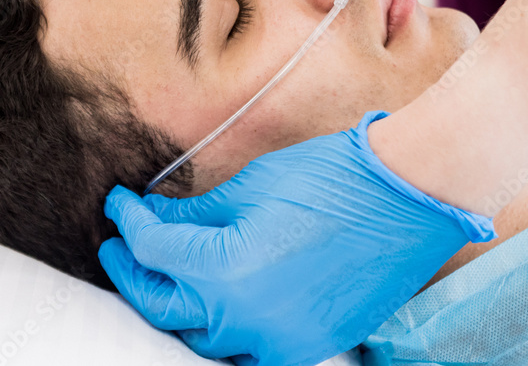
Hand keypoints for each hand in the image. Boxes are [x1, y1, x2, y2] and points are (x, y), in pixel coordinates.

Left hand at [98, 110, 495, 365]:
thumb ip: (193, 214)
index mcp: (226, 270)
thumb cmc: (333, 179)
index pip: (153, 248)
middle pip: (163, 305)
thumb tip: (150, 218)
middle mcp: (246, 319)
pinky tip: (212, 304)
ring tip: (160, 273)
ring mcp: (279, 342)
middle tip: (118, 246)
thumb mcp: (250, 188)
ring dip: (174, 305)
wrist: (409, 199)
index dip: (128, 221)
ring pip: (201, 337)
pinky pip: (246, 352)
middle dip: (132, 273)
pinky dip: (221, 330)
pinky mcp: (308, 347)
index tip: (119, 203)